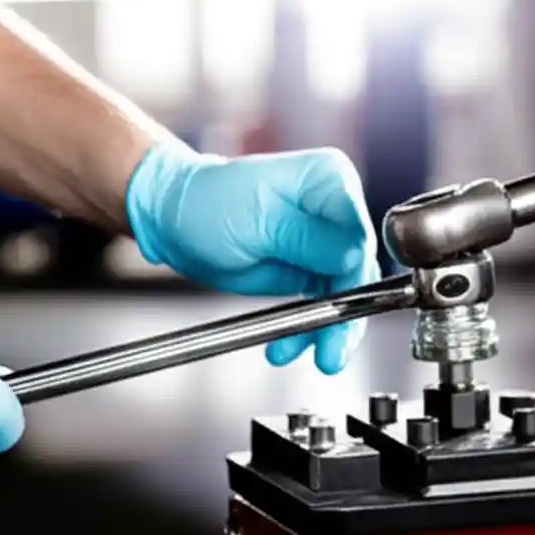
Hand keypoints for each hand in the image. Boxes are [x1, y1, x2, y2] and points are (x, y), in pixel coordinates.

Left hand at [127, 142, 379, 374]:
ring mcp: (323, 238)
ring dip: (328, 328)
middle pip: (358, 267)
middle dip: (347, 312)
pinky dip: (307, 328)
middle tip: (333, 348)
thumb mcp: (260, 220)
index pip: (359, 230)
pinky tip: (288, 347)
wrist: (175, 221)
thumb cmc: (207, 201)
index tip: (346, 303)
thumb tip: (355, 256)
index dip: (355, 271)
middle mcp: (333, 206)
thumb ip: (310, 240)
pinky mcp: (309, 266)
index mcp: (328, 178)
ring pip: (344, 292)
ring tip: (318, 357)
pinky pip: (321, 303)